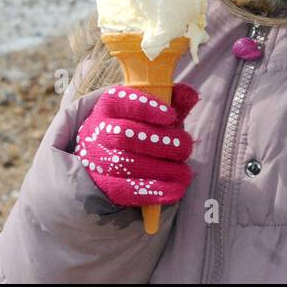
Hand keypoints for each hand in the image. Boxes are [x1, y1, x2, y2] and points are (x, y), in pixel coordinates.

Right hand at [73, 82, 198, 207]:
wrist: (103, 155)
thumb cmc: (135, 126)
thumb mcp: (148, 109)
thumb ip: (170, 101)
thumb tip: (190, 94)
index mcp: (107, 105)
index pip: (120, 100)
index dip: (146, 107)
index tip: (172, 115)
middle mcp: (97, 130)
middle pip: (125, 135)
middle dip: (160, 142)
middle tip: (185, 147)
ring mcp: (96, 159)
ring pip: (125, 164)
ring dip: (160, 169)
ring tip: (185, 172)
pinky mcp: (102, 185)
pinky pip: (125, 190)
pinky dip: (152, 191)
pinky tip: (175, 190)